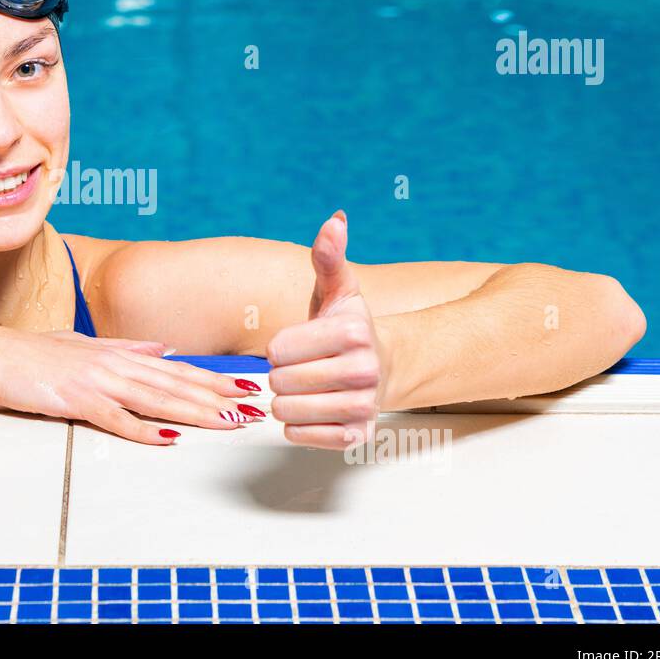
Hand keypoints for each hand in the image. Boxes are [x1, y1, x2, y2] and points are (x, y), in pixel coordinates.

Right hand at [0, 329, 262, 444]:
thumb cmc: (35, 353)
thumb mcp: (86, 343)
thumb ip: (125, 346)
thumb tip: (160, 348)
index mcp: (120, 354)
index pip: (177, 369)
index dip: (214, 379)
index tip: (245, 386)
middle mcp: (116, 365)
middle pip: (177, 385)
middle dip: (219, 398)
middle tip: (253, 409)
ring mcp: (98, 382)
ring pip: (157, 400)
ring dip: (195, 412)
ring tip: (227, 422)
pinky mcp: (77, 401)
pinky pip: (116, 419)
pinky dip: (143, 430)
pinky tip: (167, 439)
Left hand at [266, 210, 391, 448]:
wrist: (381, 368)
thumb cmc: (346, 330)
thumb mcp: (337, 290)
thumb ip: (328, 258)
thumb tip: (333, 222)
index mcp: (353, 333)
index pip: (278, 349)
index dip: (280, 347)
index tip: (298, 344)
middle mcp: (364, 371)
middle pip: (280, 382)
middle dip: (281, 375)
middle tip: (302, 368)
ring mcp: (362, 407)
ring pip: (285, 411)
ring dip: (286, 401)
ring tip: (306, 388)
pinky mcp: (356, 436)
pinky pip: (300, 436)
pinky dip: (296, 426)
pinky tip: (313, 410)